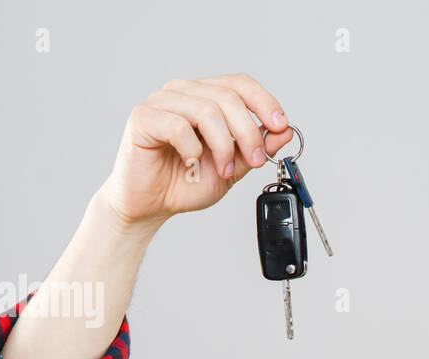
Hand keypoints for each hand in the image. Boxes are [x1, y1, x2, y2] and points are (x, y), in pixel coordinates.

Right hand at [96, 73, 292, 228]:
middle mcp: (184, 92)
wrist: (151, 204)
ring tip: (222, 170)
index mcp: (205, 96)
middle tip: (254, 160)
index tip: (280, 125)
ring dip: (223, 145)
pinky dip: (193, 148)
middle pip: (228, 97)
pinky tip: (191, 161)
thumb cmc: (184, 182)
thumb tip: (285, 132)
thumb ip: (256, 148)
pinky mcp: (143, 117)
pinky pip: (177, 125)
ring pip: (206, 109)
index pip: (239, 83)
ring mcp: (162, 101)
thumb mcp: (232, 167)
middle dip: (248, 133)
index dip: (264, 101)